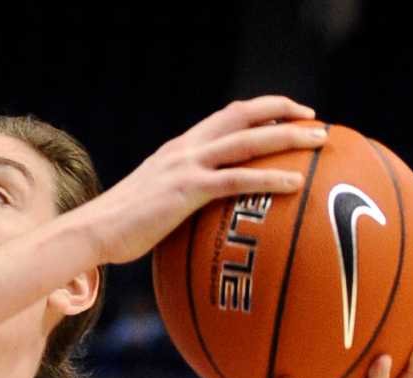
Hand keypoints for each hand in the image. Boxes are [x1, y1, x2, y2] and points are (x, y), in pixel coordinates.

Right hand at [80, 98, 326, 266]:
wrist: (93, 233)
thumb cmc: (120, 231)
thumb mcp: (153, 207)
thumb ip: (179, 203)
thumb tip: (200, 225)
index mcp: (180, 149)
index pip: (228, 116)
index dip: (261, 109)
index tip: (289, 114)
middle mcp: (187, 148)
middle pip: (244, 116)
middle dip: (285, 112)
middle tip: (316, 121)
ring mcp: (187, 166)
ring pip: (248, 141)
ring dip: (288, 137)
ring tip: (319, 142)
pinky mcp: (187, 191)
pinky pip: (237, 180)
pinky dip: (269, 178)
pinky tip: (294, 183)